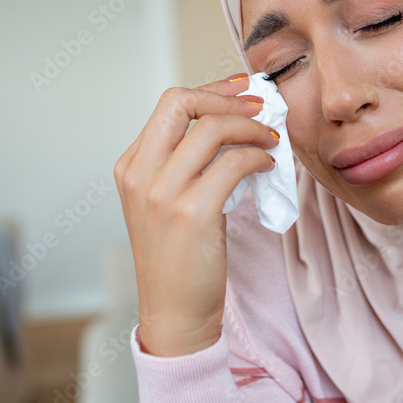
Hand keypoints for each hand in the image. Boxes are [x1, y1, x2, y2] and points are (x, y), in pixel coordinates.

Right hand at [113, 74, 278, 356]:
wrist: (174, 312)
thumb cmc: (178, 257)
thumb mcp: (165, 200)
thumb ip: (184, 162)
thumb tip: (232, 122)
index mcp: (131, 165)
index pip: (171, 104)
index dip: (212, 91)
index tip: (243, 90)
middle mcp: (140, 174)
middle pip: (182, 103)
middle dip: (228, 98)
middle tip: (261, 108)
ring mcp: (162, 193)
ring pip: (213, 130)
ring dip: (252, 128)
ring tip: (271, 141)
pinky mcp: (191, 213)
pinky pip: (234, 163)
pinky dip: (258, 158)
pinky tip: (268, 167)